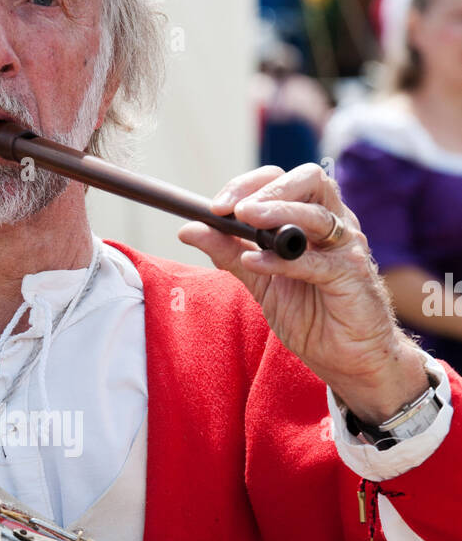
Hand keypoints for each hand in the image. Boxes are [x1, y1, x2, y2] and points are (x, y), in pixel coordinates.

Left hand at [178, 163, 428, 422]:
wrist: (349, 360)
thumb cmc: (313, 317)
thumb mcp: (260, 282)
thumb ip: (228, 252)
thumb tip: (188, 228)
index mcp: (312, 220)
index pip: (283, 181)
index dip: (248, 184)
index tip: (216, 206)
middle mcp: (334, 225)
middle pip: (309, 180)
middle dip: (268, 189)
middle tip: (232, 208)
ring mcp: (347, 248)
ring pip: (316, 215)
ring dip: (277, 212)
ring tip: (244, 218)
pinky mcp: (352, 276)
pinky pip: (316, 261)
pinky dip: (283, 260)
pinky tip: (255, 261)